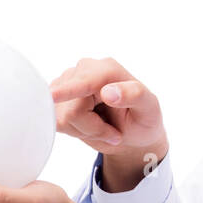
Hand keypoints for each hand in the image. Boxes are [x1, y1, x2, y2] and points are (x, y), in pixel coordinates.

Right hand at [49, 57, 167, 158]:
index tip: (52, 96)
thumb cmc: (143, 119)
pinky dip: (74, 131)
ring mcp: (67, 83)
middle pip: (71, 110)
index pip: (84, 83)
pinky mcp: (56, 97)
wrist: (132, 133)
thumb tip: (107, 91)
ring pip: (60, 118)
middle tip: (114, 133)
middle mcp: (84, 71)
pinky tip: (89, 125)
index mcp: (107, 69)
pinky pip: (54, 122)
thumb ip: (135, 95)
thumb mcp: (149, 109)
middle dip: (92, 128)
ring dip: (84, 130)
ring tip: (103, 126)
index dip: (68, 91)